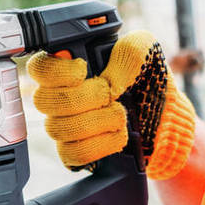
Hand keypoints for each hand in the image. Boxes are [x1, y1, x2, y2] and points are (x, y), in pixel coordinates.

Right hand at [26, 30, 196, 179]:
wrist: (166, 116)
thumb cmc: (149, 80)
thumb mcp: (145, 52)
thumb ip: (127, 51)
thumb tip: (107, 78)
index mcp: (69, 67)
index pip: (38, 67)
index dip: (55, 71)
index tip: (83, 69)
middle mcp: (60, 96)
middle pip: (44, 100)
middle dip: (83, 97)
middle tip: (110, 94)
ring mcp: (65, 126)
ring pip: (58, 128)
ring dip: (97, 121)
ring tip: (120, 114)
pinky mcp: (76, 152)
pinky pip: (71, 153)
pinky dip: (99, 145)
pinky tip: (117, 135)